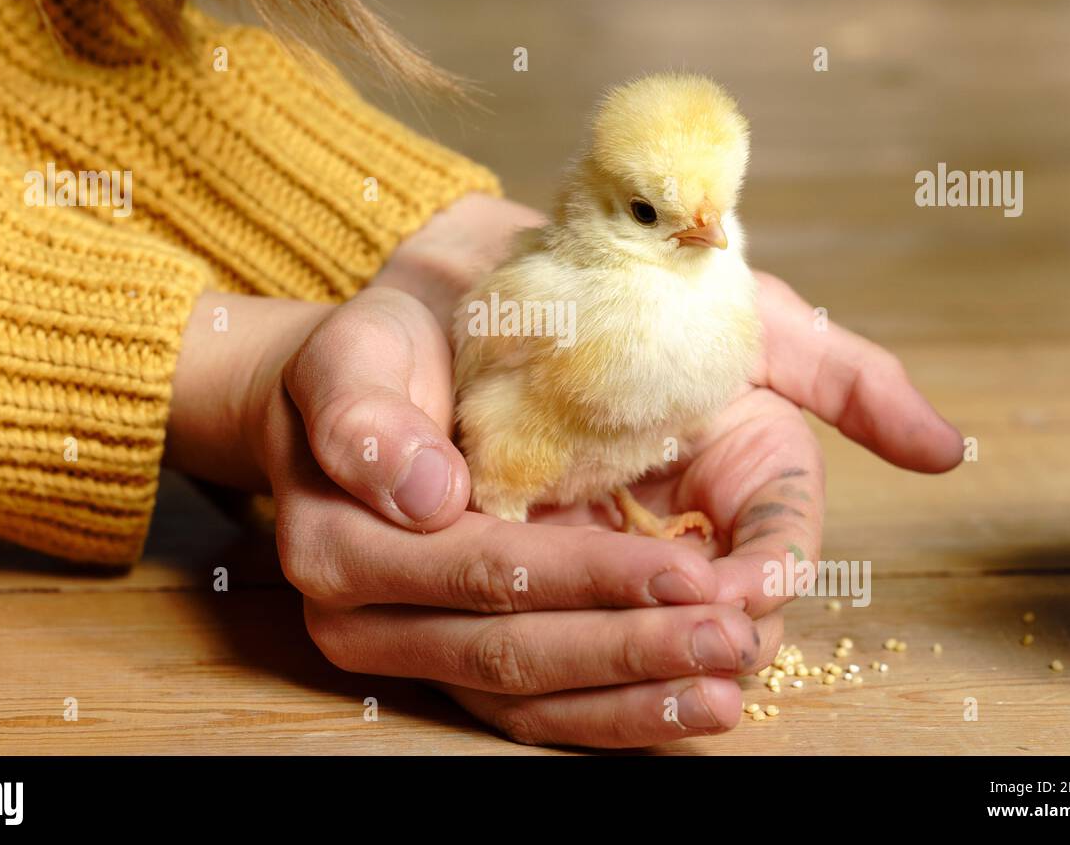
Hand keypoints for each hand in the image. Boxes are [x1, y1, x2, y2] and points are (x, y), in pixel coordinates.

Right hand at [260, 287, 763, 746]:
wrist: (357, 394)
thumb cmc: (370, 360)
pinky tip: (692, 702)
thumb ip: (366, 419)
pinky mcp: (453, 666)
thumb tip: (427, 494)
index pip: (482, 570)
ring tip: (729, 682)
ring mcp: (412, 651)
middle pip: (512, 649)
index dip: (587, 578)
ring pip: (529, 696)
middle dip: (631, 647)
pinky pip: (535, 708)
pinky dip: (618, 713)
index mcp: (337, 547)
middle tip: (732, 637)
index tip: (688, 570)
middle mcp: (364, 620)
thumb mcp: (352, 356)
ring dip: (637, 695)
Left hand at [530, 271, 963, 622]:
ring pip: (642, 629)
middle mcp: (696, 525)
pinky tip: (543, 620)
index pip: (780, 557)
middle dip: (707, 632)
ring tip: (607, 635)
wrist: (552, 273)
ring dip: (635, 642)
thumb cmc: (673, 292)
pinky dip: (557, 618)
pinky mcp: (544, 543)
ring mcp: (620, 541)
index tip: (738, 591)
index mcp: (755, 484)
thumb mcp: (768, 327)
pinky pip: (556, 605)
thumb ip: (854, 382)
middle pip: (720, 616)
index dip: (765, 582)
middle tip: (671, 629)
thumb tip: (950, 453)